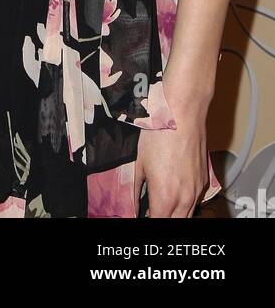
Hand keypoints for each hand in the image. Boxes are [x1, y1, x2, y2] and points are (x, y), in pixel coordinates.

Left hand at [133, 84, 211, 216]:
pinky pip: (195, 201)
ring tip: (161, 205)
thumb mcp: (139, 163)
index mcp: (165, 197)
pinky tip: (175, 192)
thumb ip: (135, 188)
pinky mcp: (204, 180)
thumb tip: (132, 203)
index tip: (140, 215)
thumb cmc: (159, 133)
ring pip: (187, 215)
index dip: (146, 219)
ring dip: (175, 214)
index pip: (156, 222)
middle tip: (150, 211)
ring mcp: (197, 190)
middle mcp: (185, 198)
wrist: (183, 112)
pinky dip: (185, 203)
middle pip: (174, 223)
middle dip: (162, 219)